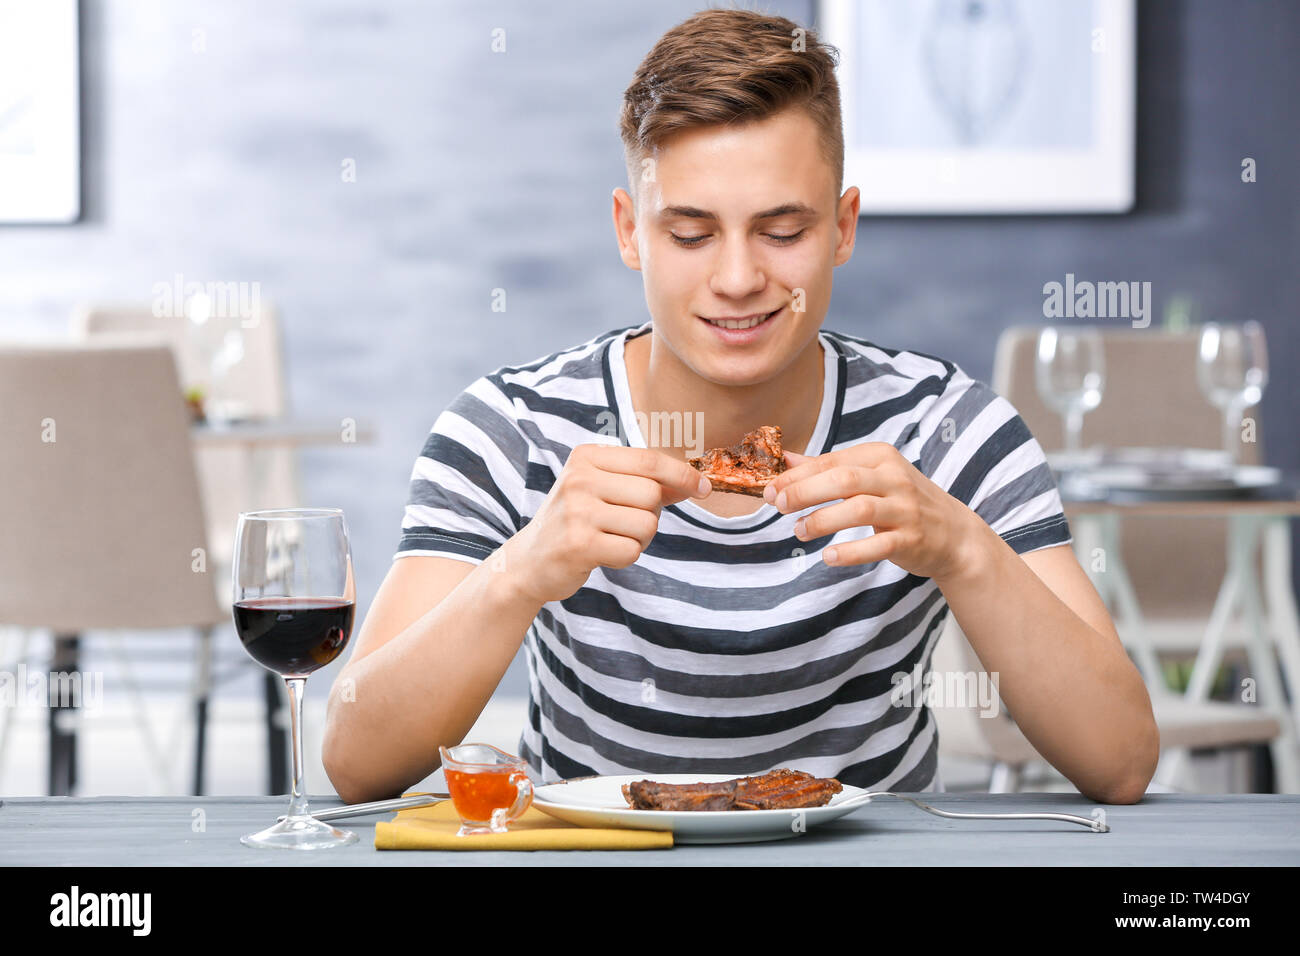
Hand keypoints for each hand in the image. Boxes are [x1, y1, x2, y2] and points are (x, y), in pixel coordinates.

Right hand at [500, 444, 710, 604]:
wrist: (529, 561)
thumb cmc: (575, 522)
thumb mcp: (602, 490)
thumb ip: (644, 483)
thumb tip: (695, 483)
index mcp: (586, 457)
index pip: (649, 461)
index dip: (682, 475)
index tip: (703, 488)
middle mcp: (579, 479)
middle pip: (652, 495)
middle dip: (650, 515)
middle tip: (622, 524)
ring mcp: (577, 511)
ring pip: (646, 524)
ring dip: (638, 539)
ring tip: (609, 538)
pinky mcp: (579, 544)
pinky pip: (632, 551)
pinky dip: (625, 557)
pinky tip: (601, 554)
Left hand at [763, 443, 983, 580]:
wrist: (953, 533)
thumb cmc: (900, 501)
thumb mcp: (869, 476)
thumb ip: (827, 468)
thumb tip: (785, 459)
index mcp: (880, 457)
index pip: (832, 461)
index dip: (797, 475)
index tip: (771, 489)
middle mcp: (894, 478)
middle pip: (844, 480)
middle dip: (805, 492)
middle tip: (780, 506)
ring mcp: (905, 509)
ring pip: (859, 509)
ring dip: (823, 521)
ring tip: (800, 531)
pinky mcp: (911, 539)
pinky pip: (878, 545)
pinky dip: (851, 552)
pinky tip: (829, 557)